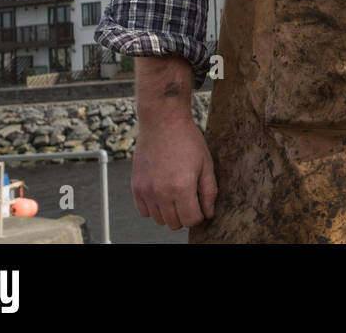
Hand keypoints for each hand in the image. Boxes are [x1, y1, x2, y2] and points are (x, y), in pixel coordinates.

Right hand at [132, 114, 216, 229]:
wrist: (162, 121)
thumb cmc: (187, 139)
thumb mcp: (206, 163)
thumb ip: (209, 191)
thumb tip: (209, 213)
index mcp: (182, 187)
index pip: (191, 220)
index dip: (199, 215)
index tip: (201, 205)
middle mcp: (162, 192)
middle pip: (174, 223)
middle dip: (185, 215)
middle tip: (190, 199)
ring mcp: (146, 190)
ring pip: (159, 220)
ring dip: (169, 213)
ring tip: (176, 194)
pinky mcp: (136, 186)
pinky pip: (144, 212)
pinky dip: (154, 208)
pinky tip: (162, 193)